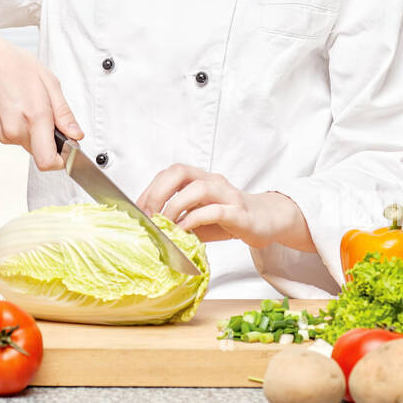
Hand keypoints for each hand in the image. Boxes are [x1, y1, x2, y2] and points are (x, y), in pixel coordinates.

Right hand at [0, 28, 82, 170]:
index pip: (47, 161)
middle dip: (47, 138)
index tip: (67, 148)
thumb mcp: (48, 81)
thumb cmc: (11, 63)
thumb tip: (75, 134)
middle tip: (44, 111)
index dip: (61, 160)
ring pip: (26, 144)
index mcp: (33, 116)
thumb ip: (64, 113)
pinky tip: (14, 105)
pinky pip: (14, 137)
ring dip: (32, 130)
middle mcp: (14, 129)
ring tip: (26, 103)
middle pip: (40, 151)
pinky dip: (19, 126)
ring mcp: (0, 132)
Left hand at [135, 164, 303, 249]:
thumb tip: (148, 230)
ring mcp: (227, 195)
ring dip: (176, 206)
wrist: (266, 221)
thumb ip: (177, 220)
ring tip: (165, 224)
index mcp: (200, 178)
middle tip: (147, 214)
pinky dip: (196, 219)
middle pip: (180, 172)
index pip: (170, 173)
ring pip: (199, 188)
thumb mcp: (197, 218)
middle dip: (159, 192)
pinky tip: (185, 231)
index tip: (136, 210)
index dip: (151, 189)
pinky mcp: (239, 213)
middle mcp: (213, 181)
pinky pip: (216, 210)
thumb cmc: (227, 219)